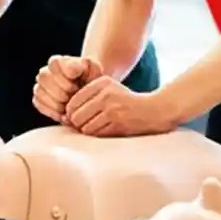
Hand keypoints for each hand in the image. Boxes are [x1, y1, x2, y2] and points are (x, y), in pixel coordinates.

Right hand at [32, 55, 101, 123]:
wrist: (88, 93)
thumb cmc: (91, 79)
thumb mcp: (94, 68)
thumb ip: (87, 64)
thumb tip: (72, 70)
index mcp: (58, 61)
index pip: (54, 63)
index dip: (66, 75)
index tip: (77, 81)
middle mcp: (45, 71)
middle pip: (44, 78)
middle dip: (62, 90)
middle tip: (75, 96)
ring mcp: (40, 86)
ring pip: (40, 92)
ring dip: (57, 102)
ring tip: (71, 105)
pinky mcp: (38, 100)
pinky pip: (39, 104)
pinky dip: (52, 112)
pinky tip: (65, 114)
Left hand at [64, 77, 178, 136]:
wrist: (155, 110)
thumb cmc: (127, 102)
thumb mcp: (109, 90)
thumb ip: (88, 97)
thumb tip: (65, 117)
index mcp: (102, 83)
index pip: (73, 101)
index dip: (71, 114)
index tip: (77, 118)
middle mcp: (106, 94)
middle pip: (76, 116)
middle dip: (77, 125)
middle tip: (85, 126)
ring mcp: (112, 109)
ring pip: (85, 127)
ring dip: (88, 132)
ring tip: (97, 128)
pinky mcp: (118, 123)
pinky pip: (97, 134)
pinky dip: (98, 136)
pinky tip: (106, 131)